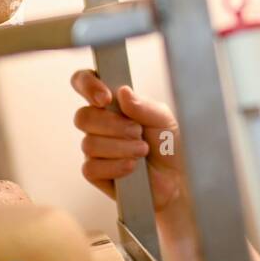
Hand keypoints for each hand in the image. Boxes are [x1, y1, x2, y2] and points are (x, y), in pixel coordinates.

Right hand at [70, 70, 184, 211]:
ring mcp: (94, 148)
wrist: (176, 178)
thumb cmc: (168, 144)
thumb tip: (122, 92)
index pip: (83, 82)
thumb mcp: (163, 119)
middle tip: (138, 131)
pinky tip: (132, 167)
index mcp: (112, 102)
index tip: (105, 98)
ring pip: (89, 143)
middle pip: (83, 116)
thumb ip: (143, 105)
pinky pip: (91, 167)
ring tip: (142, 151)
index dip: (87, 85)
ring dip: (121, 148)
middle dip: (113, 125)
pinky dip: (116, 166)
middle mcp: (99, 123)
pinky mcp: (95, 172)